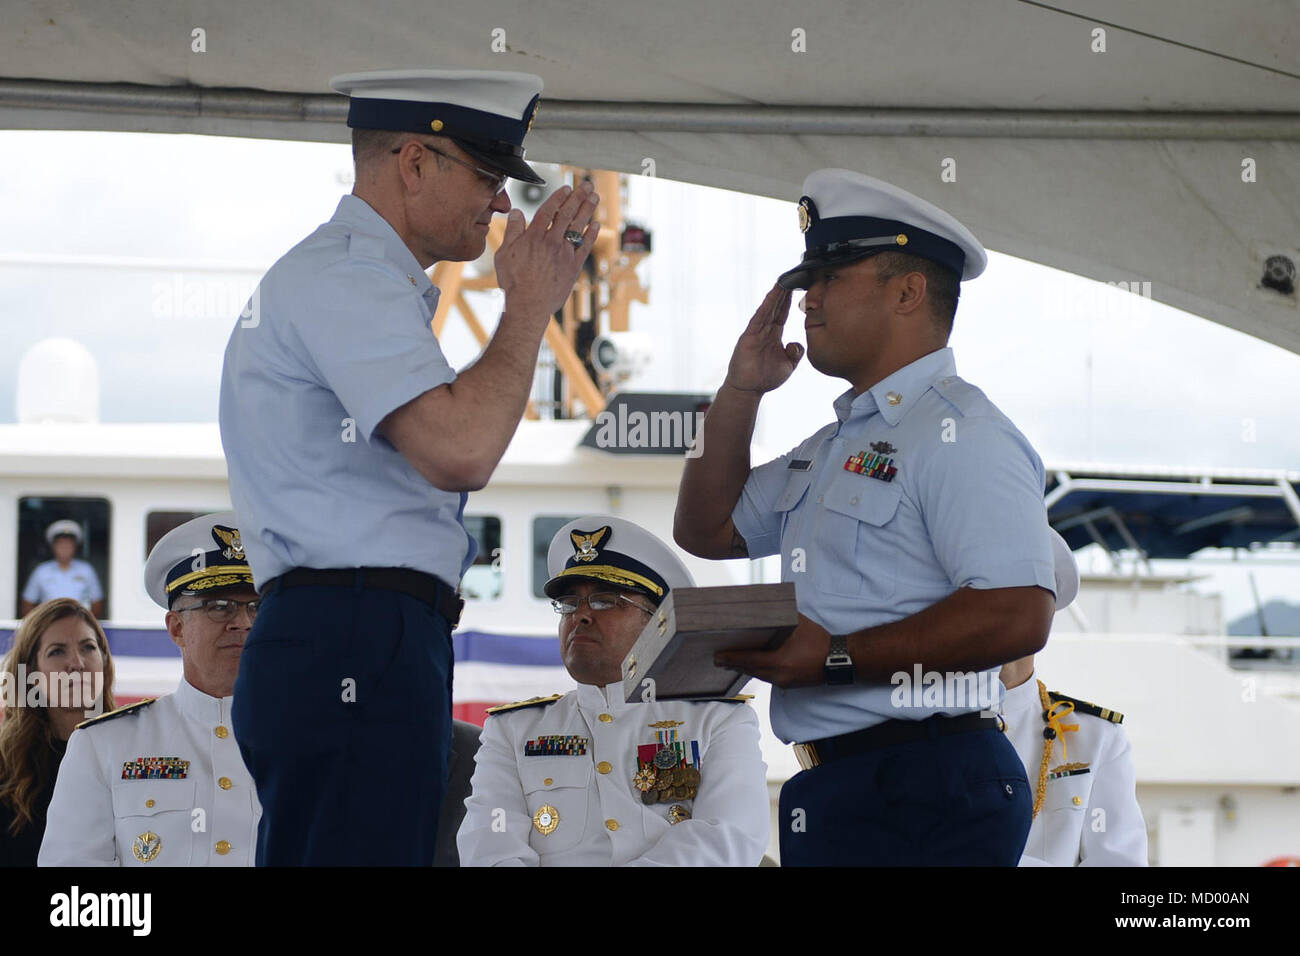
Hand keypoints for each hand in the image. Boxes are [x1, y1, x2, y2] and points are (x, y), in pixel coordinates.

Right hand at [495, 181, 600, 321]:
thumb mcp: (504, 253)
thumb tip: (516, 213)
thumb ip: (513, 231)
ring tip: (595, 197)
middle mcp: (552, 241)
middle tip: (587, 184)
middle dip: (578, 197)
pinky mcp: (573, 267)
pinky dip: (591, 235)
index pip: (549, 210)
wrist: (529, 305)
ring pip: (578, 227)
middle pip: (567, 214)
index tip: (567, 188)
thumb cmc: (514, 281)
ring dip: (587, 210)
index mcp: (534, 236)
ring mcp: (564, 254)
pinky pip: (585, 247)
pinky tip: (596, 225)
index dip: (559, 197)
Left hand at [714, 614, 831, 687]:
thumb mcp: (799, 624)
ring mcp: (783, 682)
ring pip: (757, 675)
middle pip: (749, 670)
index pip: (749, 660)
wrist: (838, 660)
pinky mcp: (787, 684)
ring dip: (743, 668)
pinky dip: (756, 671)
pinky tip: (750, 666)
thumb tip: (766, 606)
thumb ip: (781, 616)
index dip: (731, 658)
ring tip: (729, 662)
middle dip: (733, 664)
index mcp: (779, 661)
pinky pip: (766, 678)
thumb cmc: (818, 640)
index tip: (718, 655)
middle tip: (717, 659)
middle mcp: (779, 675)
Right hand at [723, 284, 801, 393]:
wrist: (748, 389)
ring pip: (768, 309)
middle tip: (791, 275)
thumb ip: (795, 354)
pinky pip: (758, 318)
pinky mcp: (749, 336)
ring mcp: (756, 332)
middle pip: (775, 307)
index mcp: (773, 335)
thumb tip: (797, 343)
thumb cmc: (765, 378)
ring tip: (783, 281)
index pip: (783, 313)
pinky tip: (772, 296)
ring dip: (775, 295)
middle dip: (783, 292)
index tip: (798, 286)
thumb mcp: (788, 365)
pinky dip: (765, 306)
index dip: (789, 300)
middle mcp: (765, 330)